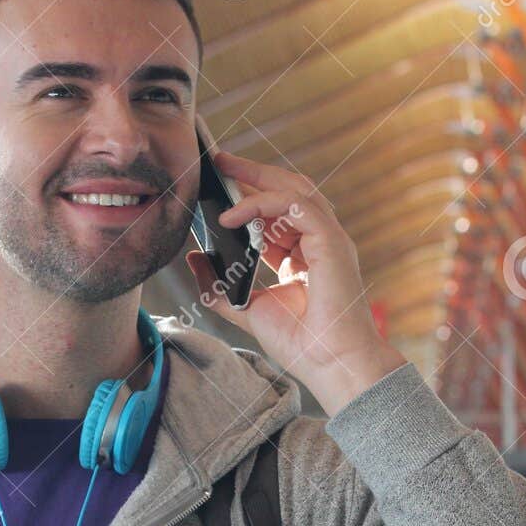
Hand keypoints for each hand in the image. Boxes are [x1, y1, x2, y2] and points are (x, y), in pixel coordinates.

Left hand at [185, 149, 405, 414]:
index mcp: (304, 258)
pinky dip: (262, 204)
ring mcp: (329, 240)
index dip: (248, 198)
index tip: (218, 186)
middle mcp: (320, 243)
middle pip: (289, 191)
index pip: (277, 215)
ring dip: (257, 177)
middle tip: (220, 161)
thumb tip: (194, 256)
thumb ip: (220, 284)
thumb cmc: (301, 345)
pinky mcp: (331, 241)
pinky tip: (233, 214)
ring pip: (295, 190)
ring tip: (224, 168)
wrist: (329, 364)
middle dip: (253, 173)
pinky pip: (295, 205)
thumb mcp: (247, 308)